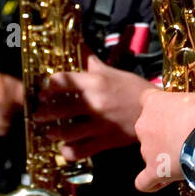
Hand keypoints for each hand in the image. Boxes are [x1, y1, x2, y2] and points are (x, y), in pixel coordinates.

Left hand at [36, 53, 154, 158]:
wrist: (156, 112)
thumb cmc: (132, 89)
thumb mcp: (112, 71)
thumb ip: (92, 61)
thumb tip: (79, 44)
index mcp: (96, 82)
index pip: (62, 81)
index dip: (48, 86)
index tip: (43, 91)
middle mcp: (95, 103)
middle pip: (59, 108)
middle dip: (43, 112)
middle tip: (38, 114)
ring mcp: (99, 124)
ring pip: (66, 132)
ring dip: (53, 132)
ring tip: (49, 132)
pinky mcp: (105, 142)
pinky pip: (80, 151)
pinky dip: (69, 151)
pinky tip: (65, 147)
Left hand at [134, 69, 194, 191]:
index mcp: (153, 104)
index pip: (147, 99)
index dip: (157, 104)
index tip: (171, 109)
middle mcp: (144, 125)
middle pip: (146, 126)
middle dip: (159, 131)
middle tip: (180, 134)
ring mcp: (146, 149)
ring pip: (147, 152)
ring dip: (159, 155)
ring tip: (180, 157)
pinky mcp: (152, 170)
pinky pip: (144, 181)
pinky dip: (150, 183)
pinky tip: (158, 182)